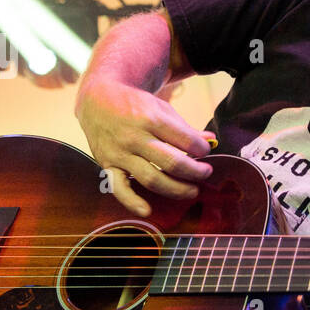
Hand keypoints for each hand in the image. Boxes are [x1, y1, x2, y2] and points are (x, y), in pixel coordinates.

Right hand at [75, 75, 216, 216]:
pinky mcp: (107, 165)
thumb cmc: (135, 106)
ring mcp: (120, 153)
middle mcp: (134, 137)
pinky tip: (147, 211)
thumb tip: (211, 140)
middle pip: (172, 163)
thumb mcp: (161, 108)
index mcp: (151, 118)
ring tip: (192, 190)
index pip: (186, 141)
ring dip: (176, 189)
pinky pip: (119, 188)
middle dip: (195, 172)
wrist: (98, 99)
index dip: (202, 149)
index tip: (205, 151)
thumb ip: (185, 128)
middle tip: (205, 173)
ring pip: (151, 179)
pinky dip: (132, 202)